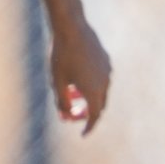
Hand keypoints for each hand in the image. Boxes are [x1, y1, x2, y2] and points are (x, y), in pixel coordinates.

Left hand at [50, 13, 112, 132]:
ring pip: (101, 91)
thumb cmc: (61, 56)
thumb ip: (62, 102)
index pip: (95, 116)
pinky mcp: (106, 61)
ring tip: (73, 93)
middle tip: (75, 115)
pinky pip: (102, 78)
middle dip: (89, 113)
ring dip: (90, 97)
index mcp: (93, 91)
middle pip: (100, 105)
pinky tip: (79, 77)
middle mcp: (104, 83)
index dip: (89, 127)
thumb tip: (66, 117)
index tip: (83, 135)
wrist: (72, 28)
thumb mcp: (57, 82)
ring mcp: (107, 71)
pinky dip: (93, 84)